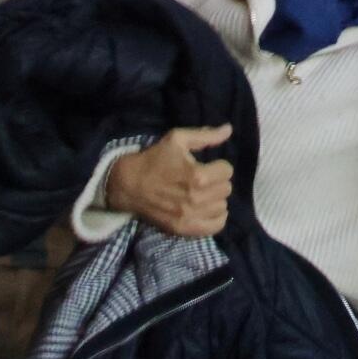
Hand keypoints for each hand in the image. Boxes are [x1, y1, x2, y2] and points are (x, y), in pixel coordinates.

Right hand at [104, 125, 234, 237]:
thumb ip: (206, 135)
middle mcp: (196, 198)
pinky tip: (207, 209)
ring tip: (203, 193)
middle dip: (217, 181)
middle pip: (226, 189)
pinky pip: (215, 226)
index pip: (227, 171)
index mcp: (197, 175)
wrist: (128, 185)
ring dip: (215, 198)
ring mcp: (190, 216)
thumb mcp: (177, 139)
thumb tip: (229, 129)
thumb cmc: (154, 159)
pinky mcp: (184, 229)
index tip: (208, 166)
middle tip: (204, 179)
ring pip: (222, 207)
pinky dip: (215, 217)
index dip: (218, 165)